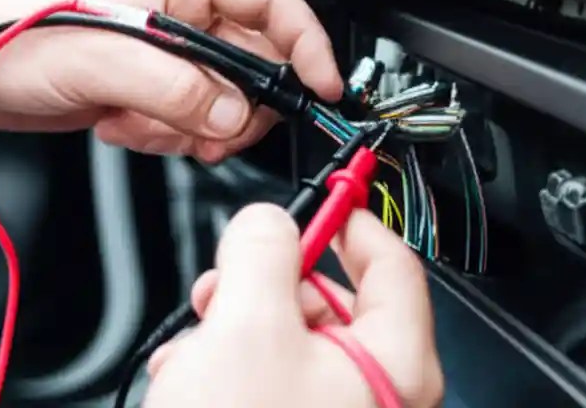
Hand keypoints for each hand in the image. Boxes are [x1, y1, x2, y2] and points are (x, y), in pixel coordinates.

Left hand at [0, 0, 342, 161]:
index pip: (273, 3)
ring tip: (147, 125)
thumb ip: (179, 87)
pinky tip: (122, 126)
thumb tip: (232, 115)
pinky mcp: (143, 88)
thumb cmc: (14, 30)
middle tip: (213, 129)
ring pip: (221, 101)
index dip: (307, 43)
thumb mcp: (106, 58)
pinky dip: (165, 135)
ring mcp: (163, 55)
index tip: (320, 88)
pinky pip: (186, 121)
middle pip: (254, 63)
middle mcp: (180, 15)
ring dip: (195, 126)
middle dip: (239, 106)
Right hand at [144, 204, 443, 407]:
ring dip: (234, 335)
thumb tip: (267, 222)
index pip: (393, 264)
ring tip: (194, 355)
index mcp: (396, 364)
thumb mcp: (245, 324)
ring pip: (292, 347)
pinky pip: (271, 390)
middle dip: (267, 288)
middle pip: (334, 305)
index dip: (351, 220)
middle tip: (225, 284)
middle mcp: (379, 399)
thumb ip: (261, 252)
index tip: (321, 198)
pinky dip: (228, 375)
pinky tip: (190, 386)